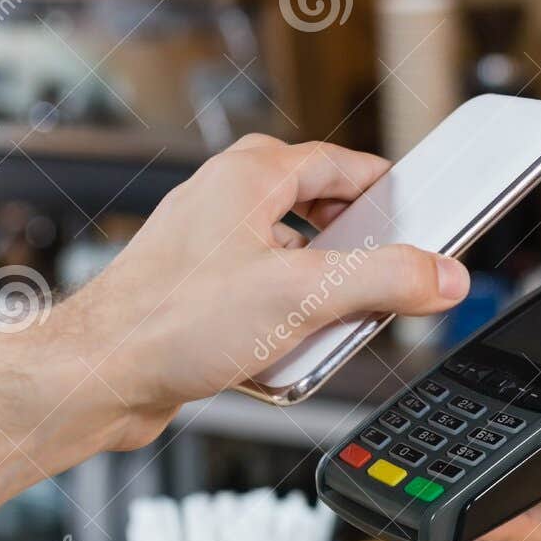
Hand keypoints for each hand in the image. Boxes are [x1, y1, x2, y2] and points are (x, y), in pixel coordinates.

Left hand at [58, 135, 469, 446]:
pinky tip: (284, 357)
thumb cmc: (170, 323)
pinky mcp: (195, 295)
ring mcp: (206, 249)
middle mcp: (223, 203)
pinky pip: (261, 299)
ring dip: (316, 297)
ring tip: (323, 327)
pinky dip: (282, 324)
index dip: (386, 188)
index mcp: (248, 178)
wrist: (98, 377)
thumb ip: (385, 281)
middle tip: (380, 277)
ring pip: (290, 261)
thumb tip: (441, 275)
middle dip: (353, 252)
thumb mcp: (303, 296)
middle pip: (316, 213)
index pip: (339, 162)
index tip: (419, 212)